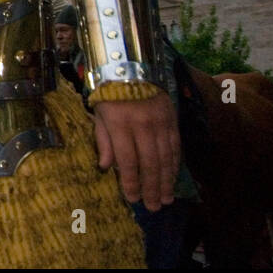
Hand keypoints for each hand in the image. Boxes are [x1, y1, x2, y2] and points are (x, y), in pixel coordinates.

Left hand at [94, 90, 179, 211]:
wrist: (131, 66)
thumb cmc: (109, 93)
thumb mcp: (98, 113)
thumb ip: (103, 140)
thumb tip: (106, 167)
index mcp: (120, 124)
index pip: (128, 161)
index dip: (131, 182)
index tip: (132, 199)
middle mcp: (142, 125)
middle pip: (149, 163)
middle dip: (151, 188)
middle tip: (154, 207)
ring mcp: (160, 123)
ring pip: (165, 158)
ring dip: (166, 181)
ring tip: (166, 199)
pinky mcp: (172, 119)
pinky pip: (175, 146)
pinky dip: (174, 165)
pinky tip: (173, 178)